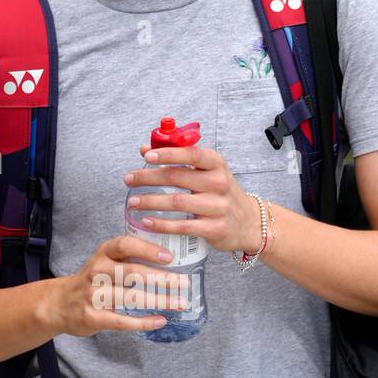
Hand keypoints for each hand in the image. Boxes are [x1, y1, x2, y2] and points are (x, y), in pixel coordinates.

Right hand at [51, 234, 191, 336]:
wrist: (58, 304)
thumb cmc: (90, 281)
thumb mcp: (104, 261)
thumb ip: (128, 258)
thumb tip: (169, 258)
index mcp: (102, 254)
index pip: (124, 246)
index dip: (147, 250)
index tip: (168, 257)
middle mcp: (96, 272)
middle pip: (131, 273)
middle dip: (160, 278)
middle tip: (183, 282)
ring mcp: (93, 295)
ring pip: (130, 298)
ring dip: (158, 301)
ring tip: (179, 303)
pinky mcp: (93, 317)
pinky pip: (122, 321)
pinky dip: (143, 322)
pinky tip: (160, 320)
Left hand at [123, 143, 261, 254]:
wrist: (249, 222)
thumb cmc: (221, 193)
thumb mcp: (207, 171)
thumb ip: (178, 159)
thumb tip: (144, 149)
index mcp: (216, 164)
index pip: (191, 154)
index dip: (167, 153)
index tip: (146, 156)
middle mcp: (219, 183)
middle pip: (177, 177)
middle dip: (148, 178)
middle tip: (128, 179)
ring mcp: (218, 207)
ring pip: (176, 202)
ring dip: (150, 202)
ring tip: (132, 202)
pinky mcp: (214, 229)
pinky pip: (182, 226)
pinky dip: (161, 224)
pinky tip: (146, 221)